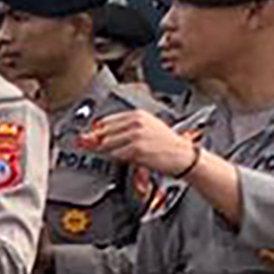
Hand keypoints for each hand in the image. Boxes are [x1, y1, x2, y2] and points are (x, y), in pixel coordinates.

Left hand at [83, 109, 197, 177]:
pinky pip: (116, 155)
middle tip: (118, 149)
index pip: (104, 121)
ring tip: (131, 153)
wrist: (184, 156)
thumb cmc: (165, 144)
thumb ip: (118, 131)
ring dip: (113, 152)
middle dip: (103, 143)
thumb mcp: (144, 129)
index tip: (95, 139)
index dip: (98, 133)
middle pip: (103, 133)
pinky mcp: (136, 148)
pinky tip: (134, 158)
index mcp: (137, 114)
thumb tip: (89, 137)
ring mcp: (135, 135)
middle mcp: (136, 122)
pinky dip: (121, 159)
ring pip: (107, 145)